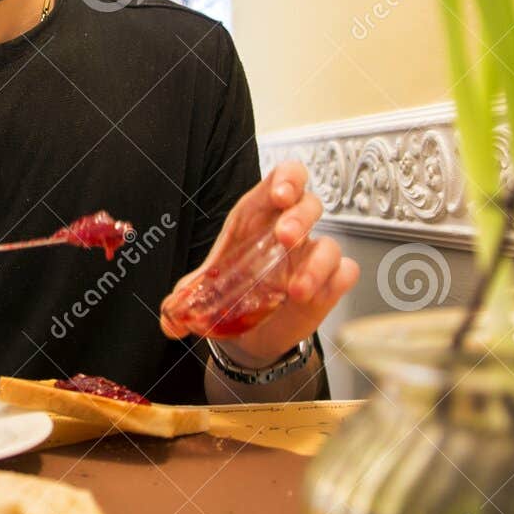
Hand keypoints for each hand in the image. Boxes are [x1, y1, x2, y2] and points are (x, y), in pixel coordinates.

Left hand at [160, 160, 358, 365]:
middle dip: (299, 217)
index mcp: (257, 217)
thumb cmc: (231, 293)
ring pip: (329, 243)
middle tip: (285, 237)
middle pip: (308, 204)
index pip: (281, 180)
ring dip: (317, 263)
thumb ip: (183, 302)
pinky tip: (317, 294)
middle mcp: (288, 231)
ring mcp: (310, 258)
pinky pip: (343, 273)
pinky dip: (334, 282)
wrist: (249, 334)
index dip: (287, 178)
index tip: (282, 193)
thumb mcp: (202, 294)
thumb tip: (170, 318)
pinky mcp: (326, 284)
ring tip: (296, 289)